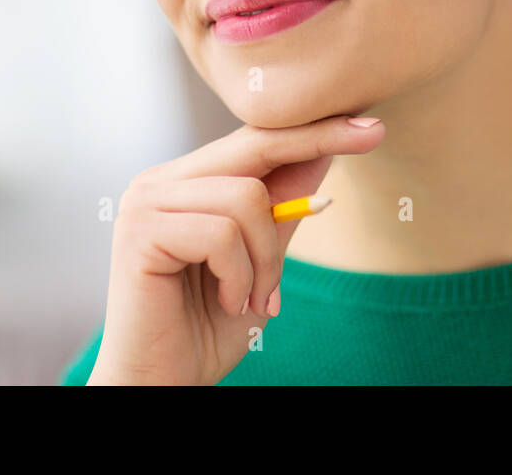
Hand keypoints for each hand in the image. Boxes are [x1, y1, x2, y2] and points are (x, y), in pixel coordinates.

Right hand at [87, 115, 384, 384]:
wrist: (163, 385)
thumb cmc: (205, 329)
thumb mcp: (262, 262)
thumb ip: (282, 210)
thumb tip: (325, 152)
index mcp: (184, 183)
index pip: (255, 141)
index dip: (314, 130)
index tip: (371, 125)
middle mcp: (158, 182)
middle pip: (253, 146)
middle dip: (318, 143)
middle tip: (372, 136)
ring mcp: (145, 203)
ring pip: (246, 197)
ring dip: (267, 258)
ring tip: (255, 298)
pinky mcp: (139, 232)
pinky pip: (222, 234)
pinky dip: (241, 275)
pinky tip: (229, 301)